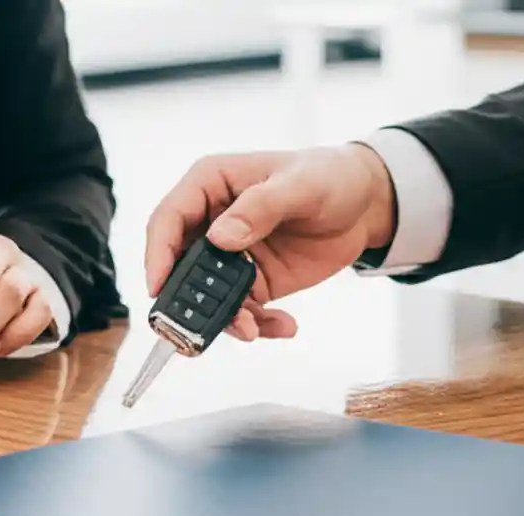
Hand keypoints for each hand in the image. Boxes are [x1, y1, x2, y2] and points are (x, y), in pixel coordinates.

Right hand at [145, 144, 396, 339]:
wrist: (365, 204)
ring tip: (254, 329)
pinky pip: (243, 311)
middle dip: (187, 301)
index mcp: (211, 186)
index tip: (158, 288)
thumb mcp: (300, 185)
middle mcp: (212, 223)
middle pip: (181, 267)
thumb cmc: (330, 177)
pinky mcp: (254, 282)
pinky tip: (284, 326)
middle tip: (196, 328)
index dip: (158, 254)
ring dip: (226, 319)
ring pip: (209, 297)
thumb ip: (260, 207)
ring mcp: (231, 257)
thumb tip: (220, 237)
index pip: (169, 220)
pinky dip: (259, 325)